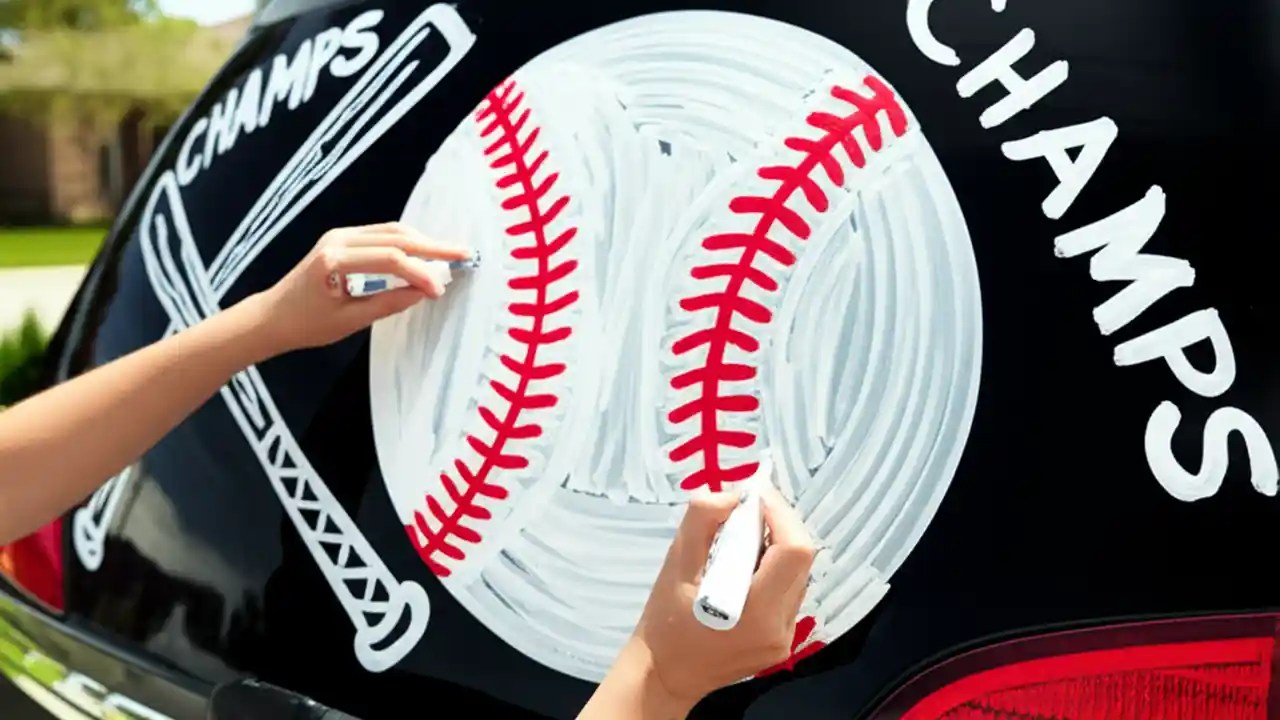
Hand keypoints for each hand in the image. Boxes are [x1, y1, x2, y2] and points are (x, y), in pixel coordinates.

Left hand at [250, 222, 469, 354]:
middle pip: (396, 236)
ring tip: (450, 254)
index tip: (440, 290)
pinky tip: (425, 252)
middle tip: (464, 254)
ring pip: (392, 230)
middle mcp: (338, 239)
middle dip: (433, 247)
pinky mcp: (342, 238)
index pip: (390, 259)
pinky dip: (407, 242)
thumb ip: (388, 303)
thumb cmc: (305, 325)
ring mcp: (339, 235)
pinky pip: (382, 234)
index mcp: (335, 260)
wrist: (271, 316)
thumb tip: (423, 291)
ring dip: (423, 242)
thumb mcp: (349, 321)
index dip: (421, 273)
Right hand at [614, 484, 816, 713]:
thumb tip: (732, 495)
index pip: (794, 550)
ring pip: (799, 574)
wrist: (665, 674)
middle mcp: (781, 627)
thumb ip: (702, 520)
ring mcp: (785, 638)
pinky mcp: (783, 642)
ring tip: (746, 534)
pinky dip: (774, 568)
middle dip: (779, 524)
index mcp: (757, 610)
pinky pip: (790, 592)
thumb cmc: (665, 620)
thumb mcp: (676, 563)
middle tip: (748, 508)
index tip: (754, 494)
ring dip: (779, 544)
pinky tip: (748, 565)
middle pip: (802, 559)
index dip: (780, 513)